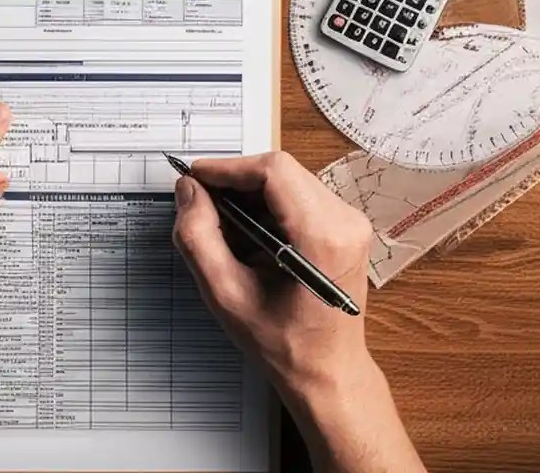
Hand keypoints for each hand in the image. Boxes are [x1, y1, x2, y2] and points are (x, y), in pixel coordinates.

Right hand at [171, 151, 373, 390]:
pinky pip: (299, 195)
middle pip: (281, 171)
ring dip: (250, 194)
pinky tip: (248, 235)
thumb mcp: (226, 294)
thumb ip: (199, 237)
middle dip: (236, 182)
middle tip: (202, 204)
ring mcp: (350, 223)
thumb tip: (189, 191)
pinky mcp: (345, 227)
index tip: (195, 178)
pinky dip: (267, 205)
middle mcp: (345, 222)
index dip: (228, 168)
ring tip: (224, 226)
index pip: (273, 171)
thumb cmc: (285, 344)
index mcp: (323, 237)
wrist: (328, 371)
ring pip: (288, 180)